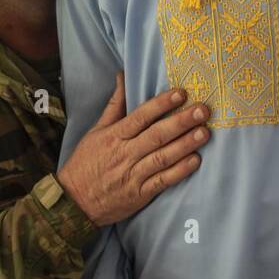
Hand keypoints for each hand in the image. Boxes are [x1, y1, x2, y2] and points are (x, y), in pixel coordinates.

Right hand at [56, 73, 210, 225]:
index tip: (181, 93)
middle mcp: (125, 154)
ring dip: (185, 144)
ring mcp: (133, 175)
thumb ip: (114, 105)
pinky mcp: (140, 195)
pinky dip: (179, 171)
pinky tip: (195, 160)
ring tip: (204, 132)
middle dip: (181, 121)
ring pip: (162, 157)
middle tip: (203, 110)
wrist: (74, 203)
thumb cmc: (86, 163)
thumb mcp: (96, 131)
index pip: (140, 117)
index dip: (161, 104)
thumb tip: (123, 75)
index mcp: (114, 136)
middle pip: (156, 135)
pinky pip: (162, 181)